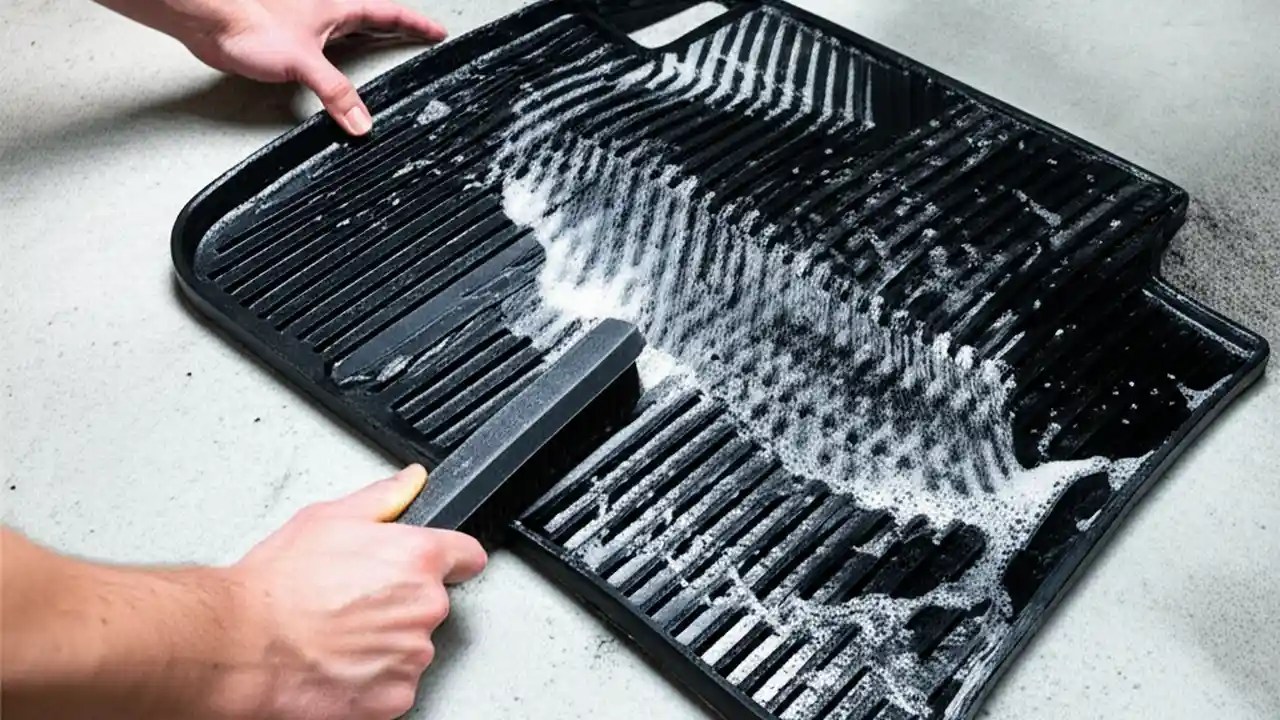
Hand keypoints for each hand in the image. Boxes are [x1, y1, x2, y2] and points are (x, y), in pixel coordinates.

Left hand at [95, 0, 446, 134]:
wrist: (209, 21)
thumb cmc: (250, 23)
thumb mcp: (305, 62)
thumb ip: (336, 93)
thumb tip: (362, 124)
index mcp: (337, 9)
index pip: (388, 13)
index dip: (415, 24)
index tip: (438, 33)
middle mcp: (325, 16)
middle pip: (373, 21)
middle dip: (398, 30)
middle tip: (421, 40)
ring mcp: (308, 29)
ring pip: (349, 34)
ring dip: (369, 42)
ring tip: (389, 53)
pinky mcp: (289, 45)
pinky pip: (327, 54)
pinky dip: (340, 64)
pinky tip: (339, 74)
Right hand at [227, 464, 486, 718]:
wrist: (241, 644)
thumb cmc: (278, 586)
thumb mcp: (328, 518)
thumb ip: (383, 499)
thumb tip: (412, 482)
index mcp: (417, 557)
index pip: (466, 556)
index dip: (450, 559)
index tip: (437, 567)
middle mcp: (424, 606)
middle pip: (431, 603)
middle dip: (402, 603)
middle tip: (354, 603)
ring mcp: (411, 655)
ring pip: (412, 646)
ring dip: (386, 644)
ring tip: (338, 635)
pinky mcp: (395, 697)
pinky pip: (396, 685)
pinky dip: (373, 681)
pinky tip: (339, 663)